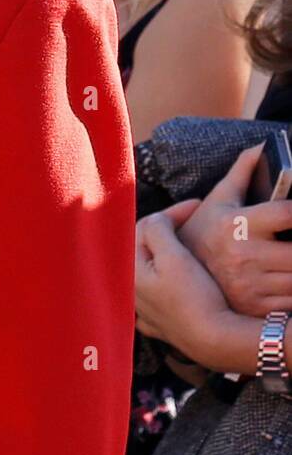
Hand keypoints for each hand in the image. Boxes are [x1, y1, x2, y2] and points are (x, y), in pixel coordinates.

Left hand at [135, 197, 234, 365]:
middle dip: (164, 232)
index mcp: (129, 271)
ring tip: (185, 244)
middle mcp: (129, 292)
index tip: (196, 206)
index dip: (170, 214)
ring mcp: (143, 311)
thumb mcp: (174, 256)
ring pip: (149, 272)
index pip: (143, 228)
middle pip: (143, 249)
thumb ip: (157, 231)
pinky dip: (165, 284)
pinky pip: (156, 297)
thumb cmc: (194, 297)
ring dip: (164, 255)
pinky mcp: (160, 325)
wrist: (214, 340)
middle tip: (190, 221)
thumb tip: (154, 219)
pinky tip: (176, 279)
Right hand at [177, 143, 291, 315]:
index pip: (288, 213)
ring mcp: (251, 284)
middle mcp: (243, 255)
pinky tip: (284, 280)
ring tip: (286, 259)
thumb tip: (261, 147)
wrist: (174, 279)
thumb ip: (240, 174)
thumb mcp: (216, 203)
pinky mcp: (257, 307)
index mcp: (236, 225)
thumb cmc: (201, 236)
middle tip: (290, 240)